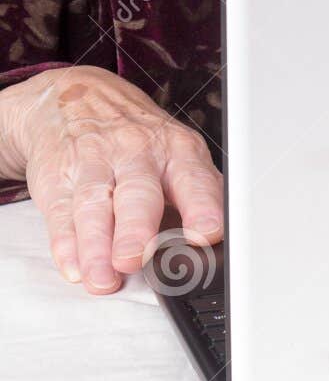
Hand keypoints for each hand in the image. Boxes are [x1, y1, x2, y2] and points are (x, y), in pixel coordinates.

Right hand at [5, 65, 222, 292]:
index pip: (194, 179)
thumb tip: (217, 246)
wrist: (76, 101)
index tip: (206, 234)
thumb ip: (195, 197)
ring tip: (103, 279)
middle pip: (138, 192)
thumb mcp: (176, 155)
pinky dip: (66, 244)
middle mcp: (137, 154)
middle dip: (137, 229)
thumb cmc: (138, 141)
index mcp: (177, 151)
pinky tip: (73, 266)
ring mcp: (95, 163)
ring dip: (97, 247)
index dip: (202, 206)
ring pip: (95, 205)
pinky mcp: (58, 178)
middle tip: (134, 260)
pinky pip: (61, 212)